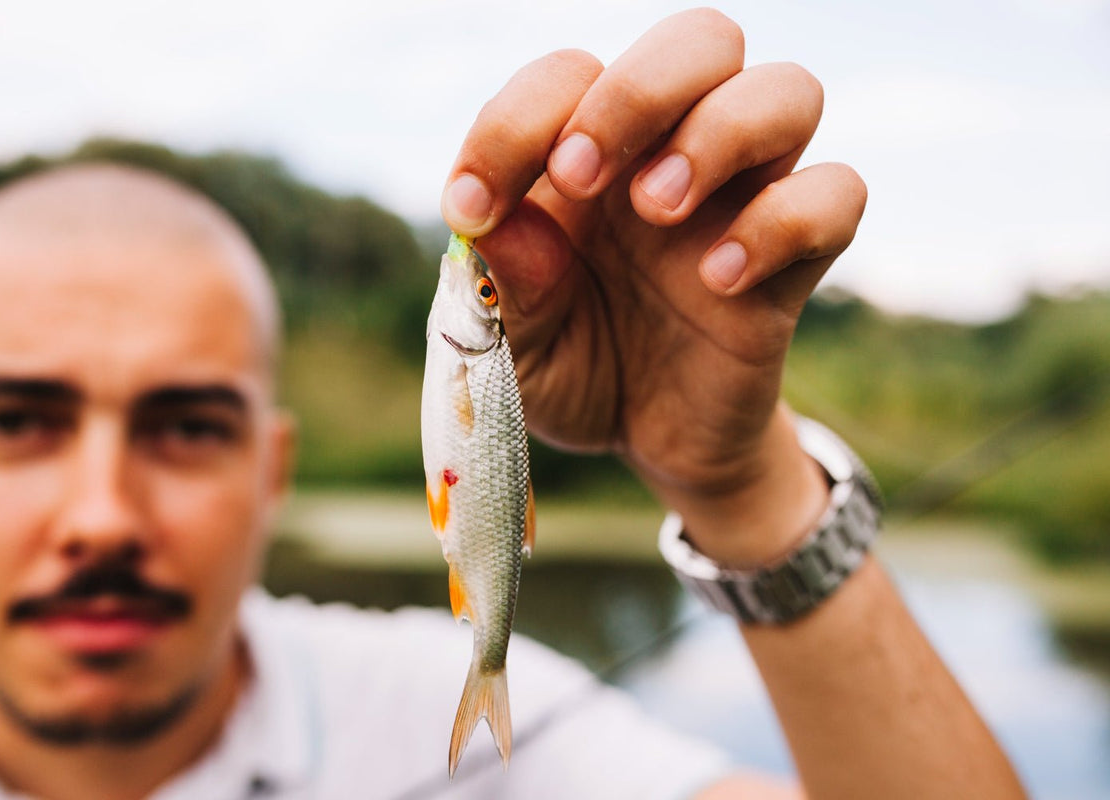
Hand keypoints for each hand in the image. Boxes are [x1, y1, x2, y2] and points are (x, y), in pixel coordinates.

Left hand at [441, 9, 865, 563]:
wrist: (651, 439)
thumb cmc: (575, 368)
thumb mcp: (514, 346)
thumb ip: (504, 287)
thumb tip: (500, 223)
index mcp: (590, 153)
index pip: (570, 74)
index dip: (514, 123)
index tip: (473, 207)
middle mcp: (673, 154)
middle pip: (702, 39)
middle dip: (637, 90)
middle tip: (580, 176)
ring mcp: (742, 200)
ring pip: (787, 91)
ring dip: (719, 133)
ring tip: (657, 213)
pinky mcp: (795, 261)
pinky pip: (838, 195)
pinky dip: (784, 222)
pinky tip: (719, 281)